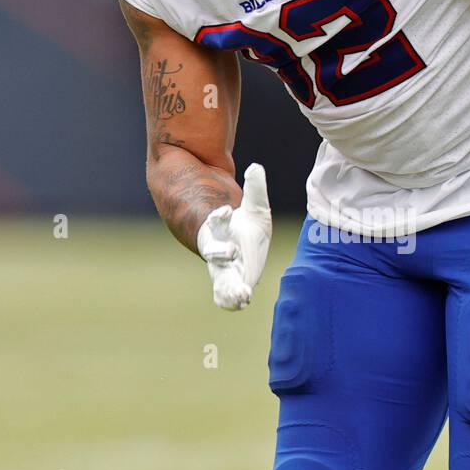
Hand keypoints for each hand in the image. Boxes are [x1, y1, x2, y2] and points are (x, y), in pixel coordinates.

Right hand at [196, 163, 271, 310]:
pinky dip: (230, 301)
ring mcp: (222, 269)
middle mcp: (217, 249)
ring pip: (218, 278)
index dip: (218, 216)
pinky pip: (224, 296)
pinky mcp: (229, 285)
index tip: (226, 210)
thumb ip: (255, 189)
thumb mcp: (256, 207)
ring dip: (226, 286)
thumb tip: (256, 166)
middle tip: (231, 252)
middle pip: (213, 251)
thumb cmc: (246, 226)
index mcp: (220, 229)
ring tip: (241, 294)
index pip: (214, 222)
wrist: (243, 247)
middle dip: (220, 252)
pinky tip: (243, 302)